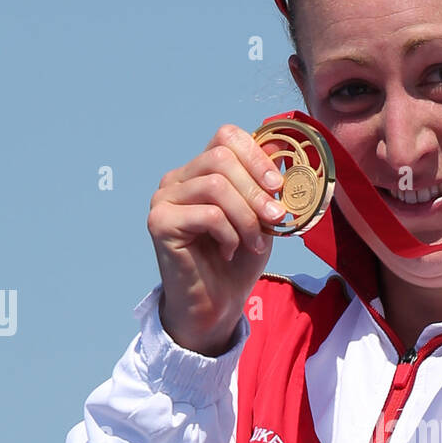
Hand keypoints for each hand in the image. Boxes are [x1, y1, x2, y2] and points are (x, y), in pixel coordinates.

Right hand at [146, 124, 288, 354]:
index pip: (226, 137)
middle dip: (256, 190)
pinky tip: (229, 252)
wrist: (217, 305)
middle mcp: (177, 179)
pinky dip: (229, 235)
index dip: (257, 156)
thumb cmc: (238, 261)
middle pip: (221, 157)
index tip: (278, 187)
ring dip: (246, 218)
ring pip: (216, 186)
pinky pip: (208, 214)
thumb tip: (281, 150)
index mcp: (200, 170)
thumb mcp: (262, 217)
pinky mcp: (160, 222)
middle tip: (275, 220)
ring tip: (253, 243)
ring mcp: (164, 198)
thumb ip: (266, 184)